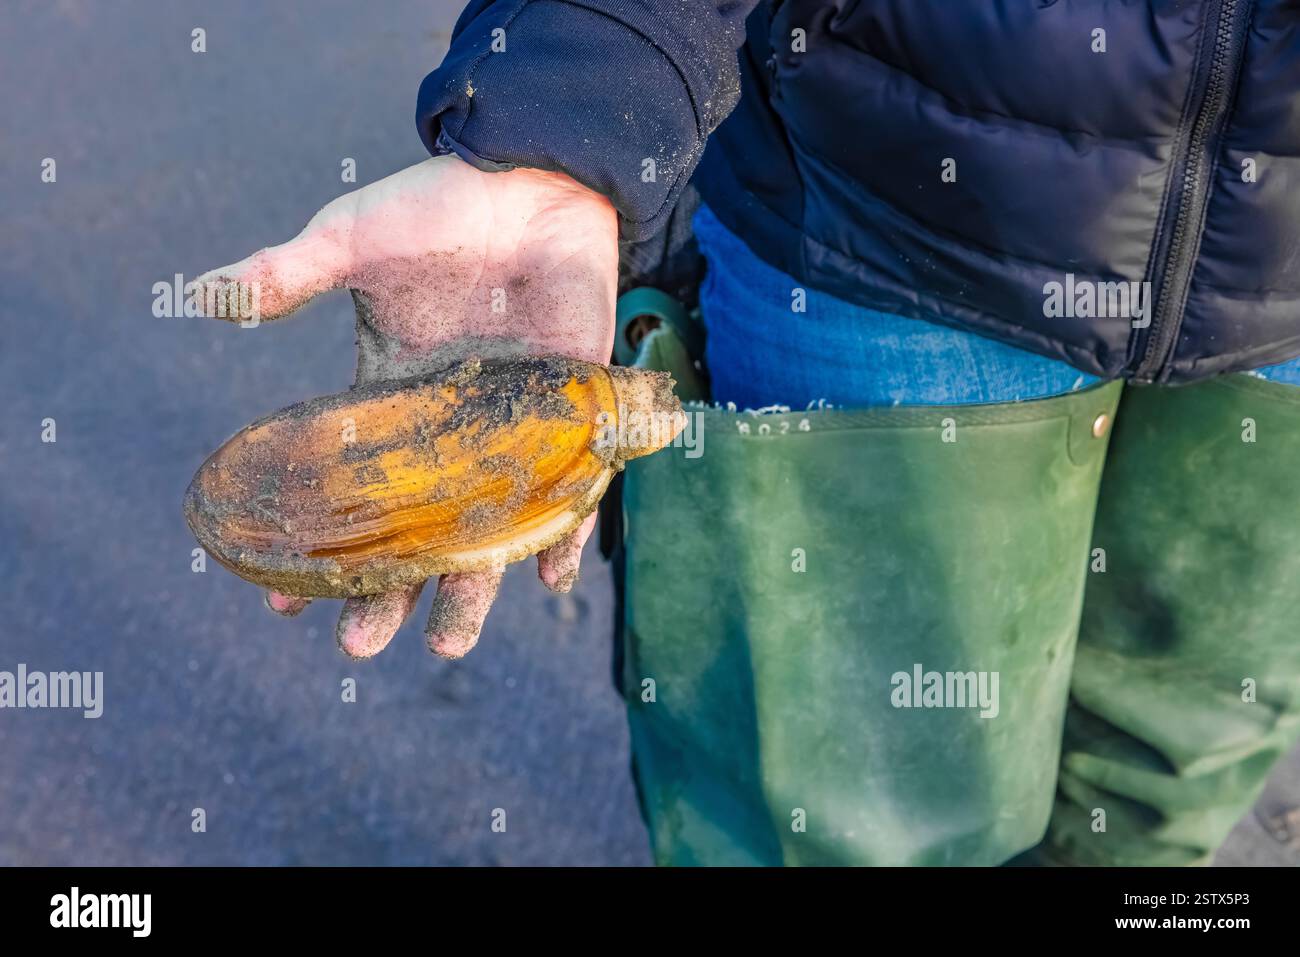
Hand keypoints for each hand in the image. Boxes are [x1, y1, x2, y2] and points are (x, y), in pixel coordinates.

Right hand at [195, 156, 617, 658]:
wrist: (536, 179)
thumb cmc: (439, 208)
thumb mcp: (353, 238)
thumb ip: (290, 272)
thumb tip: (203, 296)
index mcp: (390, 401)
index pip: (348, 491)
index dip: (318, 545)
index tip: (283, 603)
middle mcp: (450, 431)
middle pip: (417, 531)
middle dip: (390, 590)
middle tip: (360, 644)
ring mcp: (512, 428)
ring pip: (491, 528)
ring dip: (473, 586)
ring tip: (450, 641)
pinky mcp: (571, 413)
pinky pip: (572, 487)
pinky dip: (566, 529)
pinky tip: (551, 577)